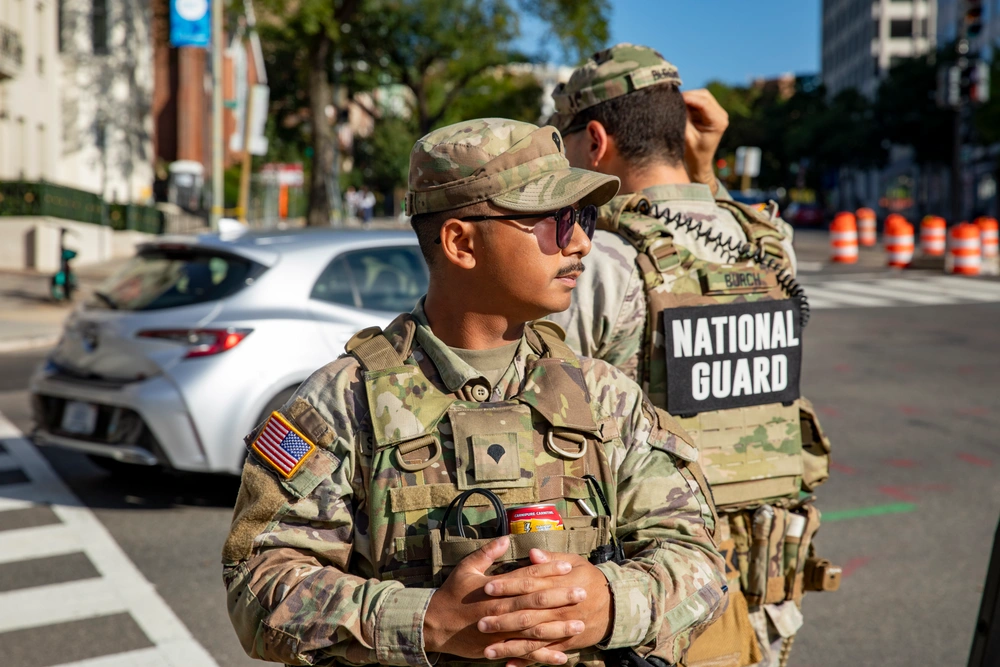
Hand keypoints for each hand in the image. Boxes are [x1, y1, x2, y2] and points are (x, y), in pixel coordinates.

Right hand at [423, 537, 585, 662]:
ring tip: (579, 625)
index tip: (568, 566)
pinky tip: (563, 656)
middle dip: (561, 598)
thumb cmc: (452, 593)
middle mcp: (501, 610)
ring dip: (558, 628)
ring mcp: (501, 631)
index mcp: (496, 589)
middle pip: (536, 603)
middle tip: (582, 593)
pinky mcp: (499, 648)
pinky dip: (544, 657)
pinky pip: (525, 654)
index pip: (527, 577)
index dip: (548, 571)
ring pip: (535, 631)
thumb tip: (506, 538)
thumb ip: (487, 553)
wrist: (435, 624)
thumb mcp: (467, 568)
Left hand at [479, 549, 612, 666]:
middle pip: (528, 614)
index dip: (508, 586)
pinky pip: (544, 653)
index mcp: (561, 585)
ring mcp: (563, 629)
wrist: (614, 605)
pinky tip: (510, 665)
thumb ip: (551, 559)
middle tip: (480, 623)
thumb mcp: (575, 562)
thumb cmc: (589, 579)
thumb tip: (532, 553)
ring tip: (488, 650)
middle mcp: (561, 609)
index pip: (530, 584)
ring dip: (510, 646)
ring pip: (533, 639)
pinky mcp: (565, 643)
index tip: (487, 587)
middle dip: (503, 620)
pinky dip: (528, 660)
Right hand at [682, 89, 728, 192]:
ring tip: (675, 105)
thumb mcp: (687, 136)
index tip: (672, 98)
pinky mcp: (711, 112)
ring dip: (688, 98)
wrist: (700, 162)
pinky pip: (699, 101)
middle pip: (704, 95)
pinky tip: (680, 107)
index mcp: (718, 122)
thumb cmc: (694, 153)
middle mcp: (721, 115)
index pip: (703, 102)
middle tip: (672, 100)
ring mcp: (717, 112)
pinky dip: (689, 102)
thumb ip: (683, 118)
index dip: (688, 97)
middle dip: (688, 96)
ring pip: (701, 95)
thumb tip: (676, 102)